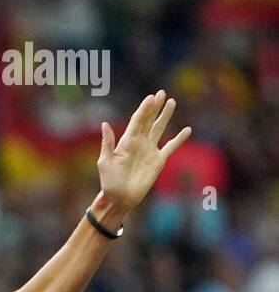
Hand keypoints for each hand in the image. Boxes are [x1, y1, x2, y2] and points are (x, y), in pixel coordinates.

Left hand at [97, 90, 191, 216]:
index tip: (151, 97)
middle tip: (161, 93)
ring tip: (171, 102)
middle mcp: (139, 143)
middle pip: (149, 120)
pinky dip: (179, 139)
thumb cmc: (109, 183)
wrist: (120, 199)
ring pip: (159, 129)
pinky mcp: (158, 161)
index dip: (144, 109)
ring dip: (165, 116)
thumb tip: (105, 124)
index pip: (137, 120)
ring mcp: (150, 150)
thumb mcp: (105, 162)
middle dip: (155, 107)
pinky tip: (187, 130)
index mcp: (127, 141)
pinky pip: (170, 147)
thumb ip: (107, 143)